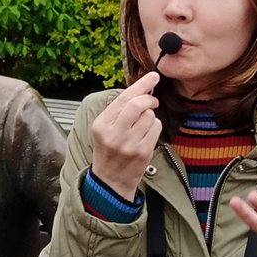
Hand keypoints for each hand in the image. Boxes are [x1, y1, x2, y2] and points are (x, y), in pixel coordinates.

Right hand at [88, 71, 162, 199]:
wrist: (110, 181)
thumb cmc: (109, 151)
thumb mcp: (105, 129)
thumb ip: (119, 110)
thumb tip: (142, 88)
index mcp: (101, 124)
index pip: (124, 98)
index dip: (141, 84)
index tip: (154, 76)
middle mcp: (113, 133)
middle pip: (137, 104)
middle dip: (149, 99)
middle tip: (152, 101)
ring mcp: (129, 144)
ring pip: (149, 116)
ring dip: (151, 116)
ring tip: (143, 126)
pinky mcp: (142, 152)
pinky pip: (156, 128)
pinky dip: (154, 127)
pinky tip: (146, 135)